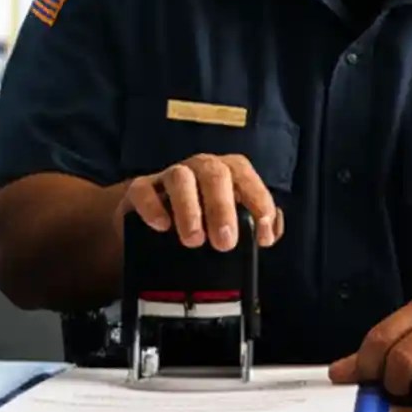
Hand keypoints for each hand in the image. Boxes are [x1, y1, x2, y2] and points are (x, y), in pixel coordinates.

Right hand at [119, 153, 283, 250]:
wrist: (153, 225)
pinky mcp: (140, 189)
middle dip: (222, 208)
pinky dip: (152, 206)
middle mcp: (201, 168)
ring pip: (180, 178)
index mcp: (228, 172)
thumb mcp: (234, 224)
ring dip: (189, 208)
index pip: (246, 176)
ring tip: (193, 240)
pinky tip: (161, 226)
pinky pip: (143, 189)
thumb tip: (271, 231)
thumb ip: (259, 225)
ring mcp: (169, 176)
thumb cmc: (204, 222)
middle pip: (215, 174)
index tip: (262, 237)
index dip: (258, 203)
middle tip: (224, 243)